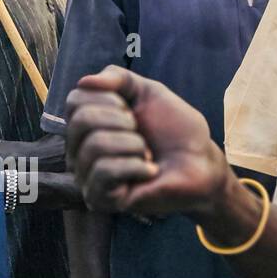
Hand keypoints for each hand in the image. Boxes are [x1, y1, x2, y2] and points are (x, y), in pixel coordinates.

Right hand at [65, 66, 230, 218]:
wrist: (201, 163)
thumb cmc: (175, 131)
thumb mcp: (150, 92)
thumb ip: (119, 78)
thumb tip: (85, 81)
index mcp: (88, 125)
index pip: (75, 100)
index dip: (110, 97)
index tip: (132, 109)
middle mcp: (79, 150)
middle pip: (81, 120)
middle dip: (122, 120)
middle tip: (141, 132)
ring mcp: (87, 176)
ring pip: (95, 145)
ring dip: (135, 145)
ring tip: (147, 154)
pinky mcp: (99, 199)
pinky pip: (105, 171)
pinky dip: (137, 166)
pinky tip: (149, 171)